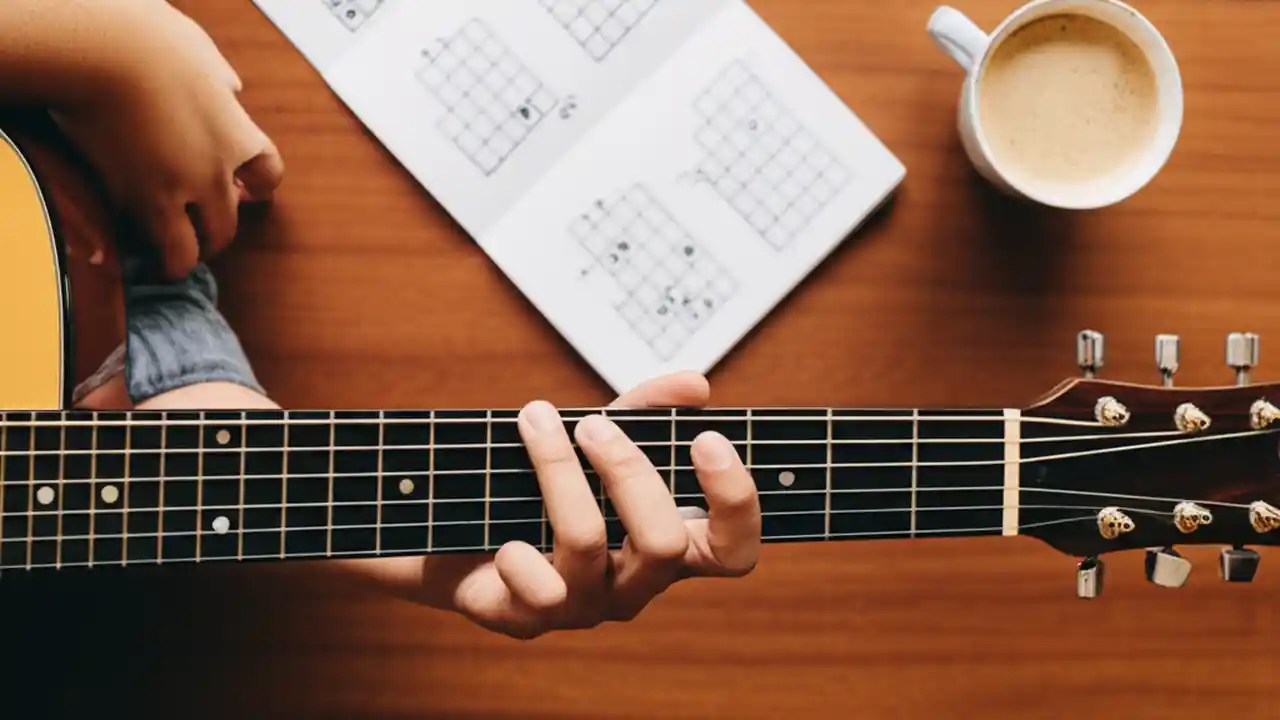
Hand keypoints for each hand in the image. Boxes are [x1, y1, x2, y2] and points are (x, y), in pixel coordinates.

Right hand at [50, 0, 282, 279]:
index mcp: (238, 136)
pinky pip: (137, 236)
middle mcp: (211, 175)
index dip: (257, 187)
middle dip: (216, 236)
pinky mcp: (124, 197)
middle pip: (226, 229)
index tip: (245, 191)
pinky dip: (135, 241)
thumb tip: (229, 91)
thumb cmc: (152, 41)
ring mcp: (168, 192)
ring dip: (180, 260)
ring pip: (184, 253)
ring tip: (168, 262)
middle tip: (202, 236)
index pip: (268, 177)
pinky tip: (128, 232)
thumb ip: (220, 82)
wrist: (98, 52)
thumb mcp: (203, 55)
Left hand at [364, 372, 760, 639]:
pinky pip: (534, 588)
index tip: (707, 438)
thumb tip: (697, 383)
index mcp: (667, 548)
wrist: (453, 529)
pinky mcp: (525, 619)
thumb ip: (647, 410)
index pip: (734, 552)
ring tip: (533, 421)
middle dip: (628, 471)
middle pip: (664, 544)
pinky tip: (503, 529)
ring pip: (589, 544)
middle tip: (590, 424)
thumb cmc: (543, 486)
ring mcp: (582, 608)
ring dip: (559, 472)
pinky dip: (518, 552)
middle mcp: (633, 586)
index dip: (735, 501)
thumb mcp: (597, 438)